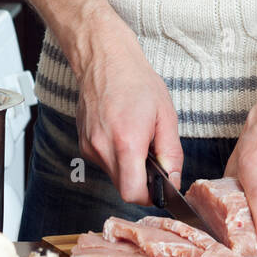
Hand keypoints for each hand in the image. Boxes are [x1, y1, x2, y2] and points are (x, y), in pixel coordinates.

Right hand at [72, 9, 182, 205]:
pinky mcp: (83, 143)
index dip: (150, 196)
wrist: (105, 60)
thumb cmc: (137, 82)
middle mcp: (103, 148)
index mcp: (127, 142)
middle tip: (152, 159)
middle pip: (123, 188)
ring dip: (128, 168)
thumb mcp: (165, 116)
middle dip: (141, 182)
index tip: (160, 188)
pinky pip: (104, 161)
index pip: (133, 193)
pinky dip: (116, 156)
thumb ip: (171, 154)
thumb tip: (174, 181)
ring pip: (113, 176)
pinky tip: (122, 132)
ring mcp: (89, 146)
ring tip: (136, 138)